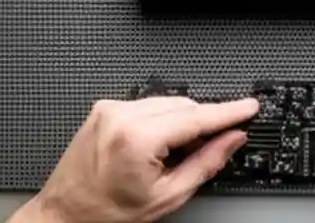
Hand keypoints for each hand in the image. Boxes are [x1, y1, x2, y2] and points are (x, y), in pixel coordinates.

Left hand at [10, 96, 258, 222]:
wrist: (65, 213)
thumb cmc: (106, 213)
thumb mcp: (167, 196)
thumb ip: (205, 163)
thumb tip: (231, 139)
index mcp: (137, 137)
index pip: (196, 117)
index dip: (228, 112)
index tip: (248, 107)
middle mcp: (121, 115)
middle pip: (183, 106)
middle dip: (203, 123)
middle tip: (215, 146)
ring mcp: (110, 109)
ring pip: (166, 103)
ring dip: (181, 122)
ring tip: (174, 156)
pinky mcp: (104, 109)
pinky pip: (147, 106)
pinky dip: (161, 121)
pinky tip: (157, 146)